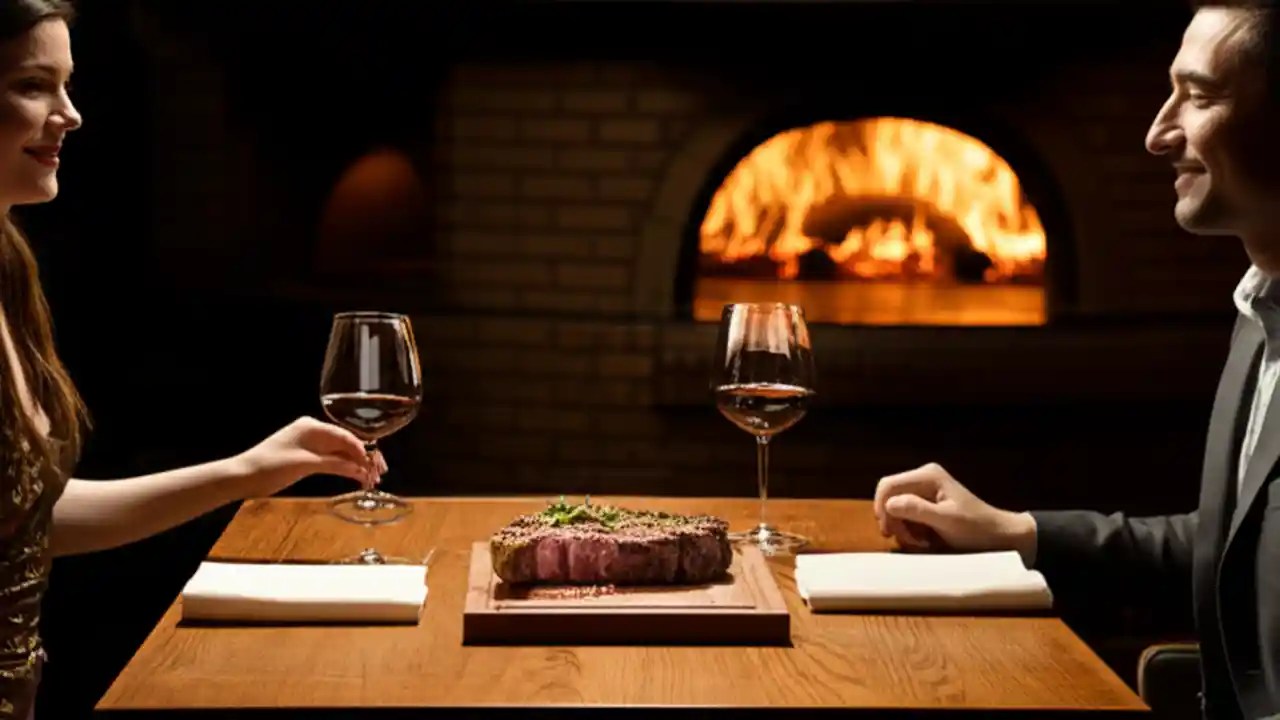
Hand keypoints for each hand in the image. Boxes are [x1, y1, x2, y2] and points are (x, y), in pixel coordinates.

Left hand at [234, 416, 384, 496]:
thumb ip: (334, 464)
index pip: (345, 436)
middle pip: (345, 443)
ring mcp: (309, 443)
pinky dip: (342, 467)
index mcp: (312, 426)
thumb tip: (360, 468)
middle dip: (362, 458)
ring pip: (340, 452)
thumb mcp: (305, 464)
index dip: (362, 451)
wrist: (243, 476)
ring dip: (354, 465)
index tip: (375, 466)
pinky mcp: (306, 455)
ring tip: (369, 479)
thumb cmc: (271, 466)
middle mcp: (313, 431)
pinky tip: (354, 476)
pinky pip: (330, 459)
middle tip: (378, 474)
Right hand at [873, 462, 1035, 559]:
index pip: (888, 485)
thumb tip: (889, 505)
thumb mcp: (946, 520)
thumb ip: (917, 510)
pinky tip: (923, 539)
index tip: (889, 532)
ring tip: (920, 543)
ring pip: (895, 507)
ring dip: (902, 527)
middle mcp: (923, 477)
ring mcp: (924, 489)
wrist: (999, 536)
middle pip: (889, 496)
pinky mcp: (926, 502)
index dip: (882, 507)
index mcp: (928, 476)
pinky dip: (910, 529)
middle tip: (906, 540)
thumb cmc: (975, 528)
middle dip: (893, 520)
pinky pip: (905, 514)